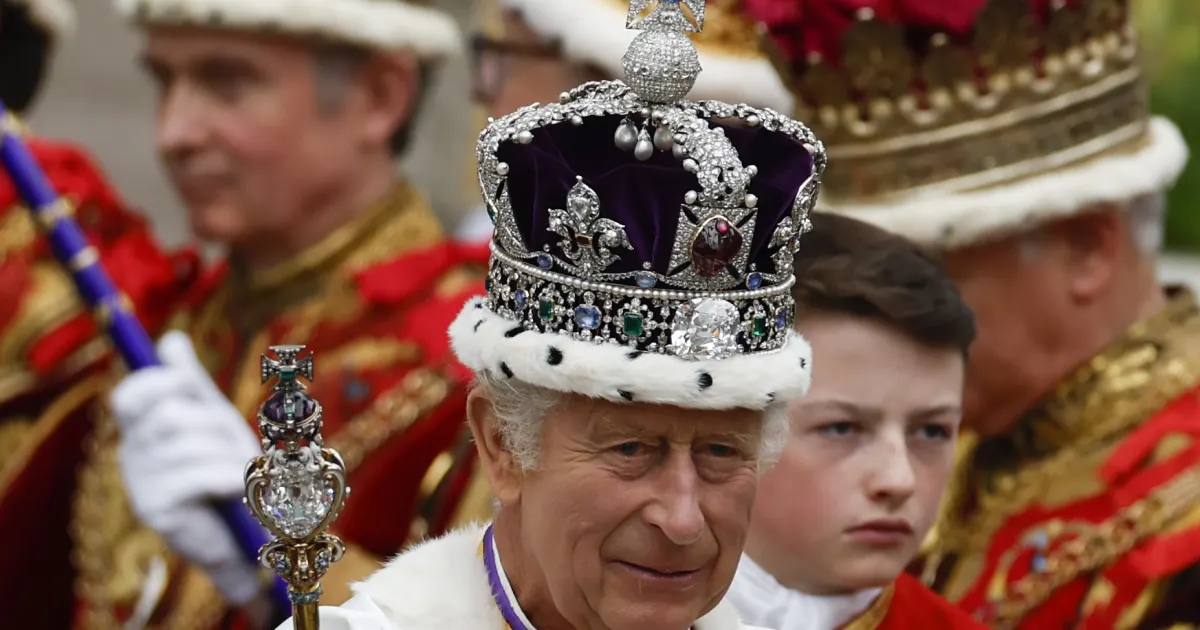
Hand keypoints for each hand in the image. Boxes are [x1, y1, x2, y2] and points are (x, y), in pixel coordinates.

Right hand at [112, 331, 264, 604]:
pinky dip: (230, 478)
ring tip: (243, 475)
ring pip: (188, 443)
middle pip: (171, 415)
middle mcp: (131, 458)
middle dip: (215, 425)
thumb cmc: (229, 475)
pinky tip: (238, 490)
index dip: (160, 382)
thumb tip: (170, 339)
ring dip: (229, 455)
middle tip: (236, 447)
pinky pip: (198, 475)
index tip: (188, 386)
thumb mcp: (213, 422)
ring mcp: (139, 485)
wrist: (243, 537)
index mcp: (141, 433)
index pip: (130, 396)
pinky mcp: (156, 511)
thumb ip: (191, 385)